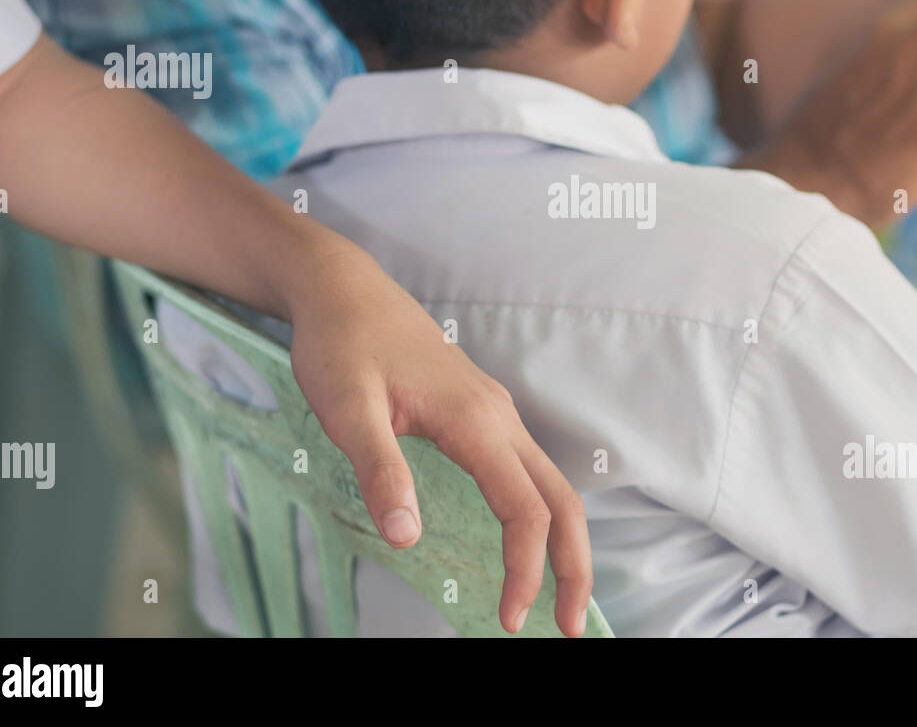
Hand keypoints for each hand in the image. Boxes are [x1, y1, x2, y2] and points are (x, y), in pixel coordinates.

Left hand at [285, 241, 591, 636]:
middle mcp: (499, 416)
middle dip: (575, 565)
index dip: (525, 569)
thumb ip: (381, 471)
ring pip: (553, 482)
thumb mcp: (346, 410)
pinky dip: (543, 513)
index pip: (523, 509)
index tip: (507, 619)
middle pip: (562, 499)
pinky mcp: (482, 412)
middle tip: (568, 627)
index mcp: (474, 421)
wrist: (343, 290)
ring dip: (564, 540)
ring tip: (558, 595)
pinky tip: (525, 538)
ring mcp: (495, 412)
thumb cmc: (341, 345)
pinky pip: (530, 469)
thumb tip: (407, 538)